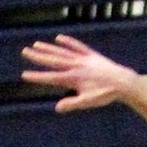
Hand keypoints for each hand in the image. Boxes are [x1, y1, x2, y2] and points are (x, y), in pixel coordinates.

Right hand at [21, 35, 139, 111]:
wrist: (122, 82)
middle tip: (25, 51)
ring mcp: (83, 59)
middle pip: (53, 60)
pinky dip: (68, 42)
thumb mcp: (88, 102)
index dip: (37, 77)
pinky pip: (77, 46)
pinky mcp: (91, 55)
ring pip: (62, 51)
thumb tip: (57, 108)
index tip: (24, 75)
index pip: (51, 77)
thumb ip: (72, 104)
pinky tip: (59, 38)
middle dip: (38, 57)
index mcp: (73, 78)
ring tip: (36, 44)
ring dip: (48, 48)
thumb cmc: (104, 94)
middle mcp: (76, 66)